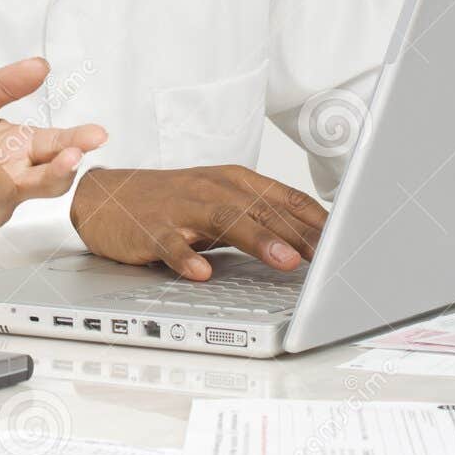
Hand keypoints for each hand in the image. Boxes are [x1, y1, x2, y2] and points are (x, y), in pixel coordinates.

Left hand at [0, 57, 107, 251]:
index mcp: (19, 149)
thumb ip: (3, 85)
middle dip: (60, 170)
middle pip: (48, 183)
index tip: (96, 134)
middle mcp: (13, 181)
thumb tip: (40, 65)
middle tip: (69, 156)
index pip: (56, 145)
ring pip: (4, 196)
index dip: (77, 141)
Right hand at [70, 164, 326, 279]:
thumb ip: (261, 220)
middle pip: (263, 209)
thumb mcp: (221, 205)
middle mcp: (212, 189)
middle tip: (330, 257)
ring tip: (285, 261)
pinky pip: (171, 244)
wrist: (106, 198)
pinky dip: (187, 258)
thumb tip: (312, 243)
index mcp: (234, 182)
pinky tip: (201, 273)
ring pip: (225, 220)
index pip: (286, 199)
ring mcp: (181, 208)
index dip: (318, 221)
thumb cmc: (171, 204)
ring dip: (258, 240)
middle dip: (300, 234)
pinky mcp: (151, 228)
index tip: (348, 243)